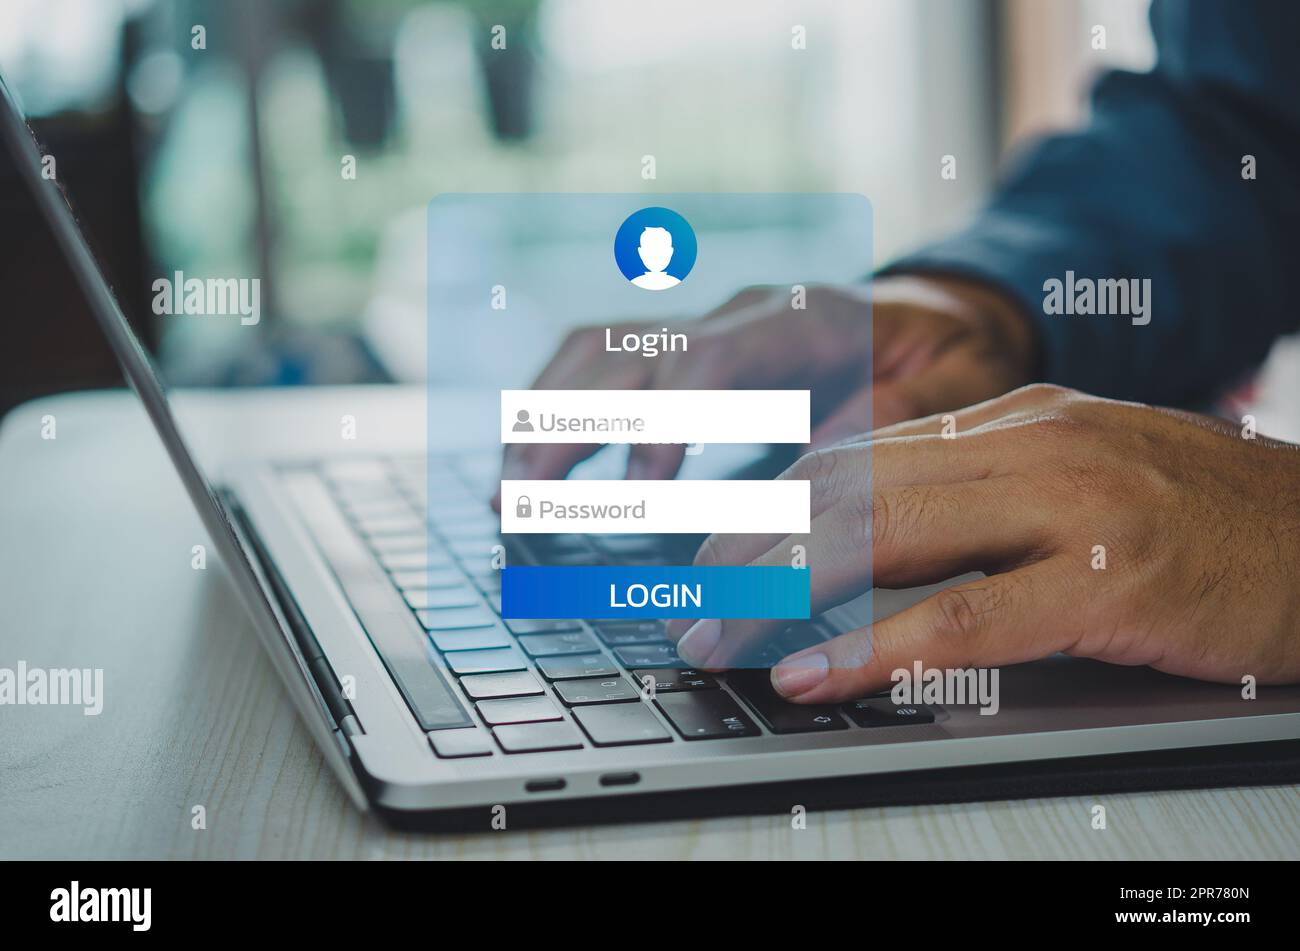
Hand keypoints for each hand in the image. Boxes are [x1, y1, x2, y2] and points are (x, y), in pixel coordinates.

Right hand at [493, 274, 1036, 505]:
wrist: (936, 318)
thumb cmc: (943, 360)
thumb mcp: (946, 392)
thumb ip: (888, 427)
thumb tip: (817, 478)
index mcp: (801, 319)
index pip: (707, 357)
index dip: (663, 422)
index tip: (638, 494)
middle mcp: (738, 313)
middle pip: (627, 350)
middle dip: (568, 425)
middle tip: (521, 501)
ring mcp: (707, 324)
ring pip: (599, 350)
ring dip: (544, 416)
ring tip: (506, 490)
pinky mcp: (689, 350)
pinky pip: (604, 364)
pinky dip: (559, 408)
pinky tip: (532, 462)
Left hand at [671, 384, 1299, 699]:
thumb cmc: (1205, 519)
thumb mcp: (1077, 480)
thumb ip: (979, 494)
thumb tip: (876, 538)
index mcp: (1013, 417)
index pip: (855, 453)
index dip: (770, 504)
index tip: (715, 547)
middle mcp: (1027, 442)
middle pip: (848, 487)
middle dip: (752, 547)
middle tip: (690, 598)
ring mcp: (1067, 504)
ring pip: (885, 537)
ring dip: (783, 593)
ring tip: (719, 636)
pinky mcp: (1106, 580)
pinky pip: (961, 618)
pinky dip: (872, 649)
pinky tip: (814, 675)